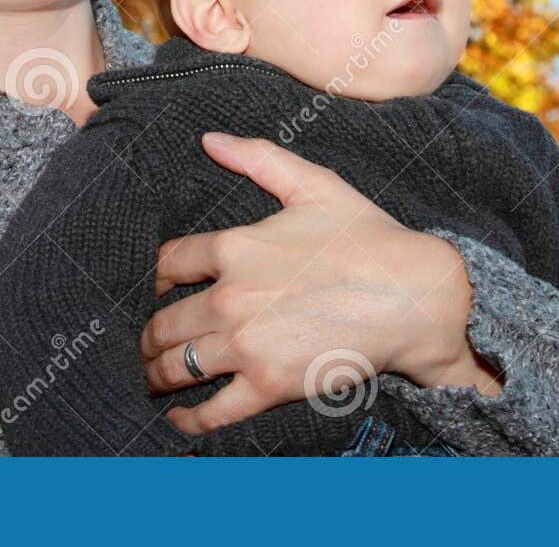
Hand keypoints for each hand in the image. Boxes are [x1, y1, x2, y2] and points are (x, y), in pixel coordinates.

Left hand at [138, 132, 498, 436]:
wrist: (413, 295)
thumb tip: (209, 139)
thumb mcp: (313, 185)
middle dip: (148, 334)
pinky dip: (188, 418)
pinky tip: (178, 419)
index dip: (156, 278)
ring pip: (178, 364)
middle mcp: (230, 297)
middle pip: (163, 321)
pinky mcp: (268, 385)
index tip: (154, 289)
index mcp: (235, 246)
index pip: (169, 264)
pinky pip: (212, 409)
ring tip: (154, 377)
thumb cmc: (367, 236)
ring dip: (158, 373)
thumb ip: (258, 158)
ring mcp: (247, 344)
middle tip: (146, 342)